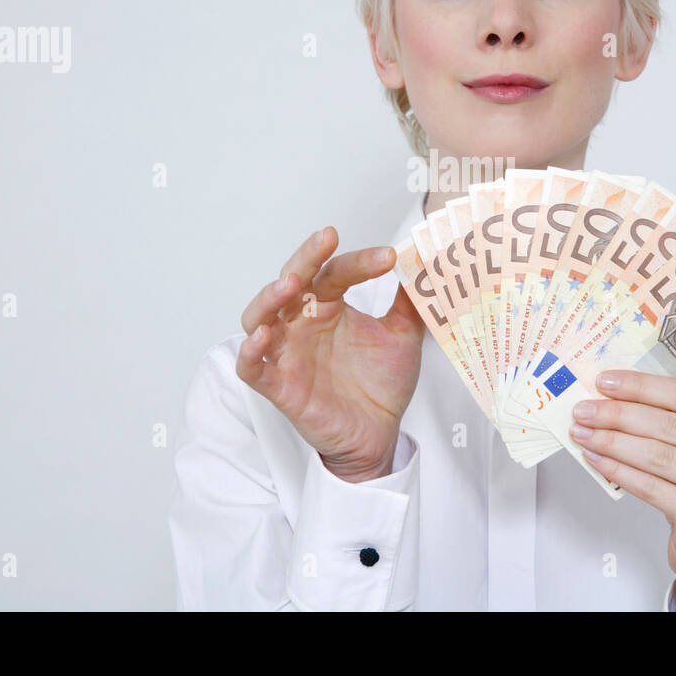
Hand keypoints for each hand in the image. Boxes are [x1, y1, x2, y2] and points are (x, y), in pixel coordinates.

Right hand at [236, 226, 426, 482]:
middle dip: (306, 257)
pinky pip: (251, 367)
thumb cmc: (382, 384)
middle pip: (292, 280)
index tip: (390, 257)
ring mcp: (286, 353)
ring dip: (270, 297)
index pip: (336, 272)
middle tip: (326, 239)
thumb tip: (425, 260)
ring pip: (258, 316)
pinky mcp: (278, 387)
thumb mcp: (404, 336)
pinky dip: (250, 351)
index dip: (360, 261)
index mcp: (328, 306)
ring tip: (291, 283)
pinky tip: (262, 336)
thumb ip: (410, 301)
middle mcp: (302, 323)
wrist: (379, 435)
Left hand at [569, 370, 675, 608]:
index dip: (642, 387)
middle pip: (670, 425)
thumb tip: (613, 394)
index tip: (605, 381)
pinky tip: (597, 461)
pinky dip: (619, 472)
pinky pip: (653, 488)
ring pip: (658, 456)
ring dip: (612, 442)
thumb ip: (672, 420)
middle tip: (584, 410)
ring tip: (583, 434)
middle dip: (618, 414)